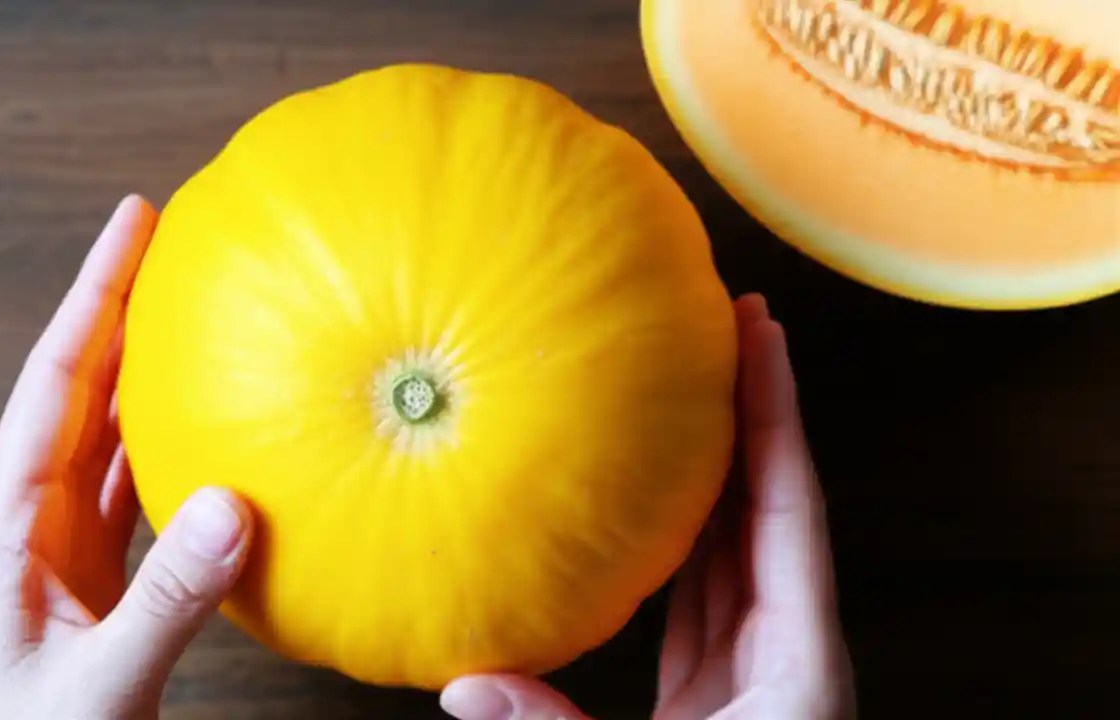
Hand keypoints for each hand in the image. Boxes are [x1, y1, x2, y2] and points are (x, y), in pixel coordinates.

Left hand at [0, 196, 254, 718]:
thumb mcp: (96, 685)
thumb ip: (166, 601)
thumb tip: (236, 504)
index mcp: (5, 526)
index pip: (55, 383)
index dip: (95, 296)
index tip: (134, 223)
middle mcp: (28, 520)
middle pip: (79, 388)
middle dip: (118, 307)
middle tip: (166, 237)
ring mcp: (61, 546)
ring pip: (108, 432)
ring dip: (145, 369)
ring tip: (191, 309)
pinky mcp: (97, 576)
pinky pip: (136, 486)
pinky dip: (171, 443)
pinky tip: (210, 421)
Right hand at [440, 295, 855, 719]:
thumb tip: (462, 686)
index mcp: (798, 659)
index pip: (788, 507)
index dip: (775, 411)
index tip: (760, 330)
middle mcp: (787, 648)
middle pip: (769, 506)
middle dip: (747, 413)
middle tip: (718, 328)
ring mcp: (755, 668)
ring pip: (737, 545)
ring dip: (714, 467)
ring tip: (678, 393)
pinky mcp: (721, 690)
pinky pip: (703, 590)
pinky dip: (679, 536)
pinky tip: (644, 503)